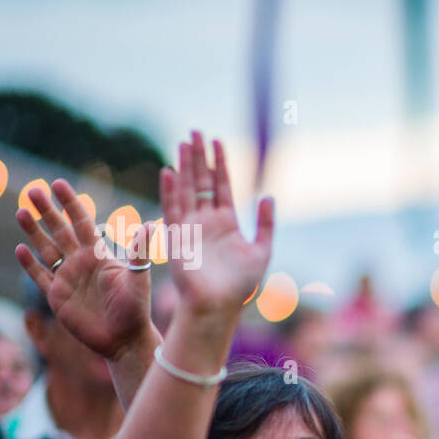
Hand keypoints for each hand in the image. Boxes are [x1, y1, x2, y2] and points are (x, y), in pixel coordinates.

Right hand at [15, 182, 155, 360]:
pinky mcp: (57, 297)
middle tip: (32, 190)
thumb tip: (150, 224)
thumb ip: (140, 253)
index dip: (70, 204)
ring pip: (47, 249)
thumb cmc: (136, 310)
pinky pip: (41, 277)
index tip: (58, 183)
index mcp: (100, 255)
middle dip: (47, 211)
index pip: (82, 223)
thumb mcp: (138, 280)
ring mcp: (68, 278)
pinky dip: (30, 264)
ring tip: (20, 211)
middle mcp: (82, 263)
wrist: (125, 340)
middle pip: (60, 231)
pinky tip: (20, 249)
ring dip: (34, 231)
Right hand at [160, 132, 272, 316]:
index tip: (219, 141)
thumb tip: (269, 195)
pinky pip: (172, 209)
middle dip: (200, 157)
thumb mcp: (262, 251)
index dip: (221, 164)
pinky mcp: (177, 237)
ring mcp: (190, 227)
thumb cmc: (240, 285)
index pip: (223, 186)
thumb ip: (265, 224)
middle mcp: (207, 221)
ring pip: (187, 190)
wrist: (217, 306)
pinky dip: (171, 191)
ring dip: (185, 167)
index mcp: (227, 223)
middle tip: (197, 132)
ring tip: (184, 142)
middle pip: (203, 182)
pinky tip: (170, 172)